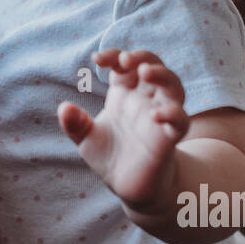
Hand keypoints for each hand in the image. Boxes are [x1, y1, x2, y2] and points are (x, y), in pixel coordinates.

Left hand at [57, 49, 189, 217]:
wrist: (128, 187)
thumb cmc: (110, 157)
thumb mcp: (86, 139)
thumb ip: (76, 124)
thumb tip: (64, 108)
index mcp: (124, 94)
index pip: (124, 65)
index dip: (113, 56)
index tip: (97, 59)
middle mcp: (144, 100)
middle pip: (154, 67)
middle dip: (142, 57)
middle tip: (126, 59)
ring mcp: (159, 117)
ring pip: (173, 86)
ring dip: (162, 75)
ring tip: (145, 72)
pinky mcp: (170, 138)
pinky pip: (181, 120)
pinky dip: (173, 113)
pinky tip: (156, 114)